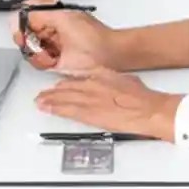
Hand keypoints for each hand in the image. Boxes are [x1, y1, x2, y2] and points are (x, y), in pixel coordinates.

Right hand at [10, 0, 122, 72]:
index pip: (28, 14)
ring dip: (36, 52)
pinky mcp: (54, 60)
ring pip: (30, 48)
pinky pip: (38, 61)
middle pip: (26, 33)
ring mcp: (53, 45)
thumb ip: (40, 14)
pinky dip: (42, 61)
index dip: (22, 21)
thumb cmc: (94, 37)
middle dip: (28, 39)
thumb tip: (22, 15)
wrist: (108, 56)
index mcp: (54, 15)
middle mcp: (52, 29)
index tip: (22, 27)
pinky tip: (52, 60)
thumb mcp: (64, 19)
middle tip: (32, 42)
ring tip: (48, 53)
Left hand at [35, 68, 183, 141]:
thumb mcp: (127, 80)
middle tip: (44, 93)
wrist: (148, 109)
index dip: (68, 82)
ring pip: (64, 98)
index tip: (61, 84)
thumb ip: (114, 81)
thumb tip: (112, 84)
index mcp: (102, 75)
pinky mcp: (88, 113)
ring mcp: (89, 99)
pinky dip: (54, 109)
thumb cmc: (142, 97)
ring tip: (40, 101)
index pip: (80, 78)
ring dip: (50, 100)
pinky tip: (47, 108)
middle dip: (55, 92)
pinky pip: (67, 110)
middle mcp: (92, 84)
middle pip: (68, 87)